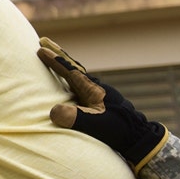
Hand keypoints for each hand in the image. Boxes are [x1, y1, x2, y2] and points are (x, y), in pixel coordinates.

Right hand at [38, 36, 166, 167]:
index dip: (55, 61)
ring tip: (53, 57)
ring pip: (77, 74)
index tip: (40, 49)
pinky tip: (68, 82)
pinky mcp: (99, 102)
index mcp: (93, 89)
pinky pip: (80, 83)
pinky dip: (70, 76)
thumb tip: (53, 111)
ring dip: (64, 64)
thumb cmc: (118, 130)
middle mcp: (95, 87)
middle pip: (73, 66)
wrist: (139, 137)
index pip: (70, 71)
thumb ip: (75, 118)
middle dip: (58, 54)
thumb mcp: (96, 125)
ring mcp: (98, 93)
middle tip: (44, 41)